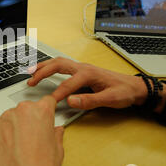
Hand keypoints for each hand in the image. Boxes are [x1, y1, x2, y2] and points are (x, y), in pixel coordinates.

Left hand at [0, 96, 64, 165]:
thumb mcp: (58, 149)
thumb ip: (55, 134)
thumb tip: (56, 131)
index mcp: (41, 111)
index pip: (45, 101)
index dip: (46, 109)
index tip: (45, 114)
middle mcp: (21, 111)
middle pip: (25, 109)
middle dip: (28, 120)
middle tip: (32, 138)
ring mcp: (4, 119)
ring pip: (10, 118)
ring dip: (13, 127)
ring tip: (19, 147)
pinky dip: (1, 135)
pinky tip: (8, 149)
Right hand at [28, 57, 152, 109]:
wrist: (134, 87)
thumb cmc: (124, 92)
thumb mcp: (110, 99)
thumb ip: (90, 101)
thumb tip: (71, 101)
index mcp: (89, 74)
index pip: (67, 84)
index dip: (57, 94)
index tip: (48, 103)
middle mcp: (83, 68)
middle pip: (57, 65)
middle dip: (42, 73)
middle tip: (30, 82)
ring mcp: (81, 68)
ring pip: (58, 62)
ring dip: (43, 67)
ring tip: (30, 74)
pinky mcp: (81, 71)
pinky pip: (61, 65)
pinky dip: (49, 66)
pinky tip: (44, 71)